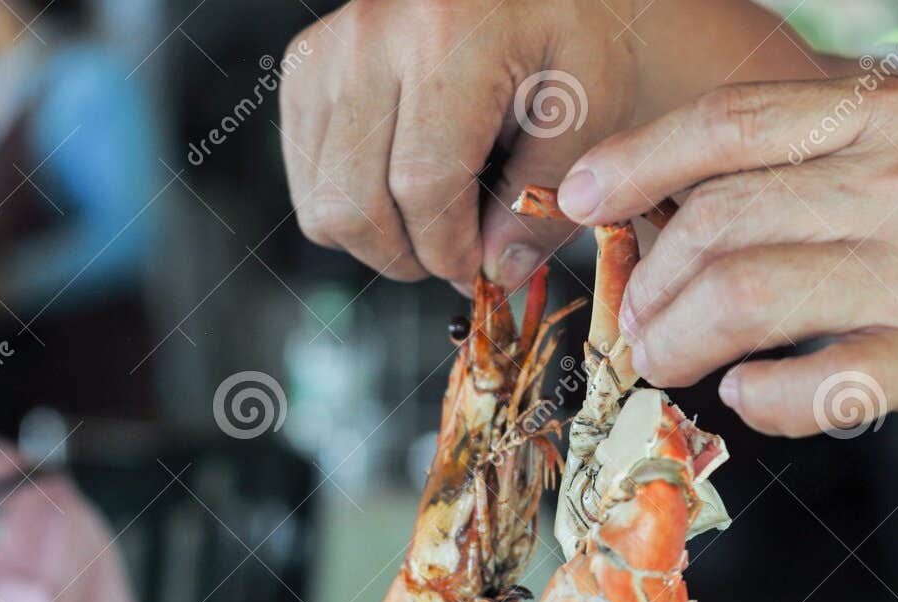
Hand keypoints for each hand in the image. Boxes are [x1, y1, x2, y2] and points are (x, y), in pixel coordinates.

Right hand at [279, 0, 827, 290]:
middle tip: (458, 256)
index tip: (480, 269)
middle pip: (355, 203)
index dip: (450, 250)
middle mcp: (372, 35)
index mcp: (448, 36)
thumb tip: (498, 269)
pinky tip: (404, 191)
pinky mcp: (307, 67)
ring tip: (436, 224)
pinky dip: (353, 206)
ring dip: (379, 239)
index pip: (422, 185)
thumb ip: (545, 197)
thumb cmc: (569, 35)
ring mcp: (328, 50)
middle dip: (410, 257)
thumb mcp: (590, 112)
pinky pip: (308, 177)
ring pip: (321, 202)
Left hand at [557, 77, 897, 435]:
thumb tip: (700, 200)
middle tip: (638, 320)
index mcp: (889, 117)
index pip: (730, 125)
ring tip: (666, 362)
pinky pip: (813, 385)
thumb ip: (826, 158)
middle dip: (652, 280)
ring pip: (746, 298)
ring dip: (679, 341)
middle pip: (719, 220)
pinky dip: (760, 398)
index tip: (585, 201)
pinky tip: (751, 395)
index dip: (637, 163)